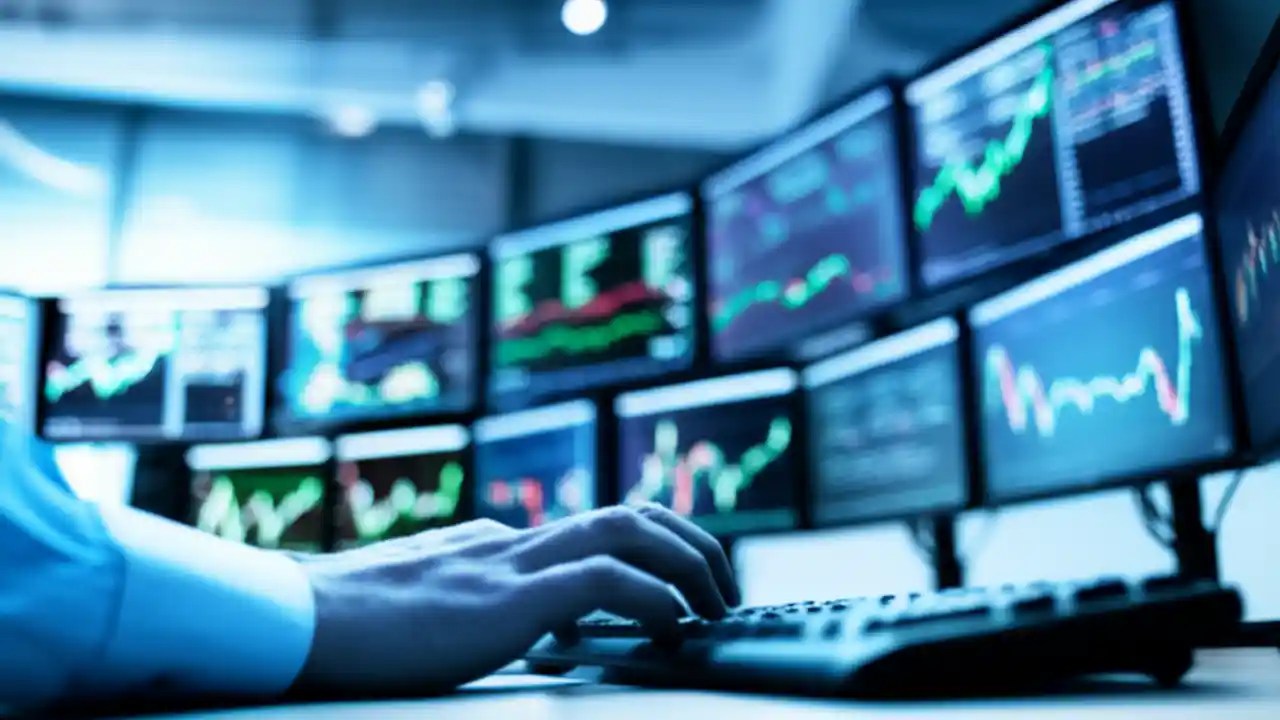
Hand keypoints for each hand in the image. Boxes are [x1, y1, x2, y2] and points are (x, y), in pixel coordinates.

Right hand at [294, 505, 738, 696]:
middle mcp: (510, 540)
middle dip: (688, 542)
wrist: (292, 619)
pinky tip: (673, 626)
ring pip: (629, 531)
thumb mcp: (420, 603)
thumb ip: (468, 597)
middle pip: (627, 514)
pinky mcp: (506, 596)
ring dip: (687, 562)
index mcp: (493, 544)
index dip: (647, 551)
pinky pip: (605, 580)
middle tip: (720, 587)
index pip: (591, 529)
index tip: (675, 586)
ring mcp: (509, 562)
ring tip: (715, 605)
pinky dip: (653, 597)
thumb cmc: (342, 623)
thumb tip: (513, 615)